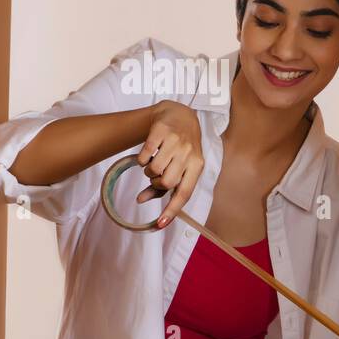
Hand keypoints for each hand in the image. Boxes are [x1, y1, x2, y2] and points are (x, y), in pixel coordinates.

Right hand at [136, 100, 204, 228]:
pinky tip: (146, 154)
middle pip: (166, 183)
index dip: (172, 210)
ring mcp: (175, 141)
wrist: (179, 114)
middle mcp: (188, 153)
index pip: (185, 192)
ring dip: (148, 171)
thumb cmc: (181, 146)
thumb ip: (162, 186)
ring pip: (154, 170)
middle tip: (155, 176)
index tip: (160, 224)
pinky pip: (144, 155)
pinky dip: (141, 159)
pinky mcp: (161, 130)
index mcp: (197, 165)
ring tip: (153, 163)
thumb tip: (141, 200)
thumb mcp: (180, 165)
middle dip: (156, 184)